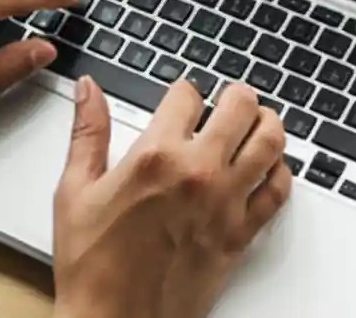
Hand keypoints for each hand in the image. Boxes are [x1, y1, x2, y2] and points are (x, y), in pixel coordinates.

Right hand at [52, 78, 292, 317]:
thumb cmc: (92, 265)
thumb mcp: (75, 190)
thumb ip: (87, 132)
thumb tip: (88, 90)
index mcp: (154, 156)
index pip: (187, 94)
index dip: (185, 90)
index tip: (183, 97)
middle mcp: (196, 173)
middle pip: (240, 107)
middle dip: (235, 96)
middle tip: (230, 99)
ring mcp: (224, 203)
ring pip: (269, 142)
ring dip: (266, 124)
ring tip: (257, 122)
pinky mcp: (240, 234)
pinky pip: (277, 192)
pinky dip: (280, 173)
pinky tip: (269, 168)